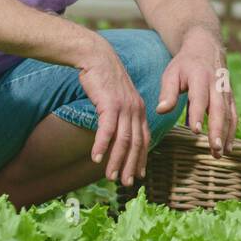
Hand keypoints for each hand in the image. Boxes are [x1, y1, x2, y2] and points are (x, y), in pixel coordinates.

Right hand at [78, 41, 149, 186]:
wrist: (96, 57)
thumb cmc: (104, 81)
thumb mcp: (117, 100)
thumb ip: (121, 117)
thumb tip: (117, 136)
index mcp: (139, 110)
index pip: (144, 139)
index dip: (141, 159)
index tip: (138, 175)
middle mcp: (136, 110)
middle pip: (136, 144)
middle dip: (130, 165)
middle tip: (125, 183)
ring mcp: (124, 107)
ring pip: (123, 140)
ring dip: (117, 160)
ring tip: (110, 177)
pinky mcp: (110, 103)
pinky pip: (107, 129)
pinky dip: (102, 145)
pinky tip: (96, 158)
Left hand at [156, 28, 238, 158]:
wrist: (206, 48)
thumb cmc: (184, 65)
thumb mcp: (172, 73)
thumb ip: (167, 92)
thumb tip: (161, 110)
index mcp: (199, 77)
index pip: (199, 97)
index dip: (197, 114)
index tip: (195, 130)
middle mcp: (216, 84)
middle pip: (219, 109)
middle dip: (217, 130)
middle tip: (214, 149)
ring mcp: (226, 91)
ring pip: (229, 114)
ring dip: (227, 135)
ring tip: (220, 153)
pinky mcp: (231, 97)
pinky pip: (234, 115)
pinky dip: (233, 132)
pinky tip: (228, 147)